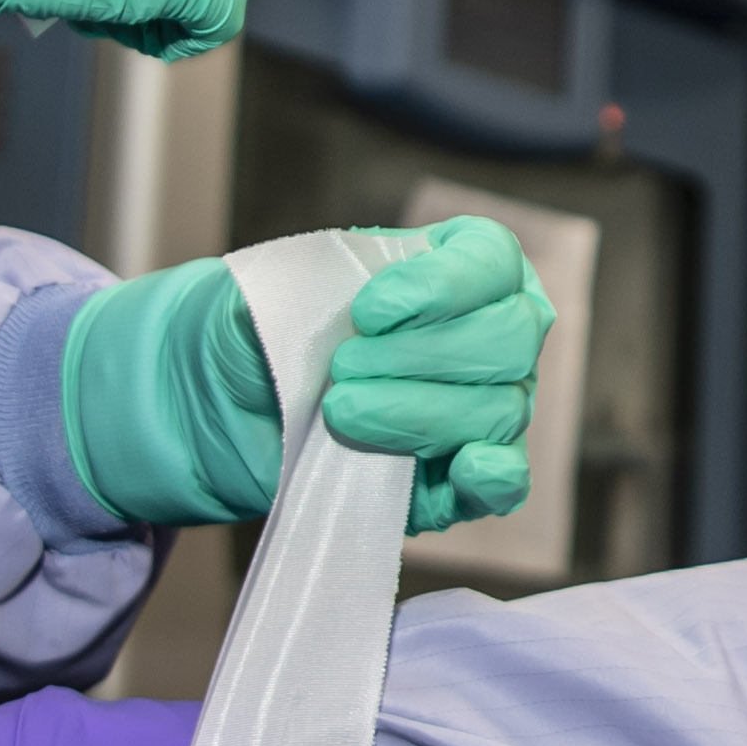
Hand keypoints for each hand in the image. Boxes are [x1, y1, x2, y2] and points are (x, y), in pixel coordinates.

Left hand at [65, 218, 553, 534]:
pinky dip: (492, 477)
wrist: (236, 406)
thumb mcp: (288, 283)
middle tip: (342, 367)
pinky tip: (464, 469)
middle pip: (510, 340)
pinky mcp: (466, 480)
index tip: (366, 313)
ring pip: (500, 411)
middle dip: (422, 355)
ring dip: (419, 413)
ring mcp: (492, 408)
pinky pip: (505, 483)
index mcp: (463, 265)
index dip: (440, 286)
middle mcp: (496, 335)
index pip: (490, 261)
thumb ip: (323, 280)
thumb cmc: (276, 330)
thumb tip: (358, 319)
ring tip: (342, 413)